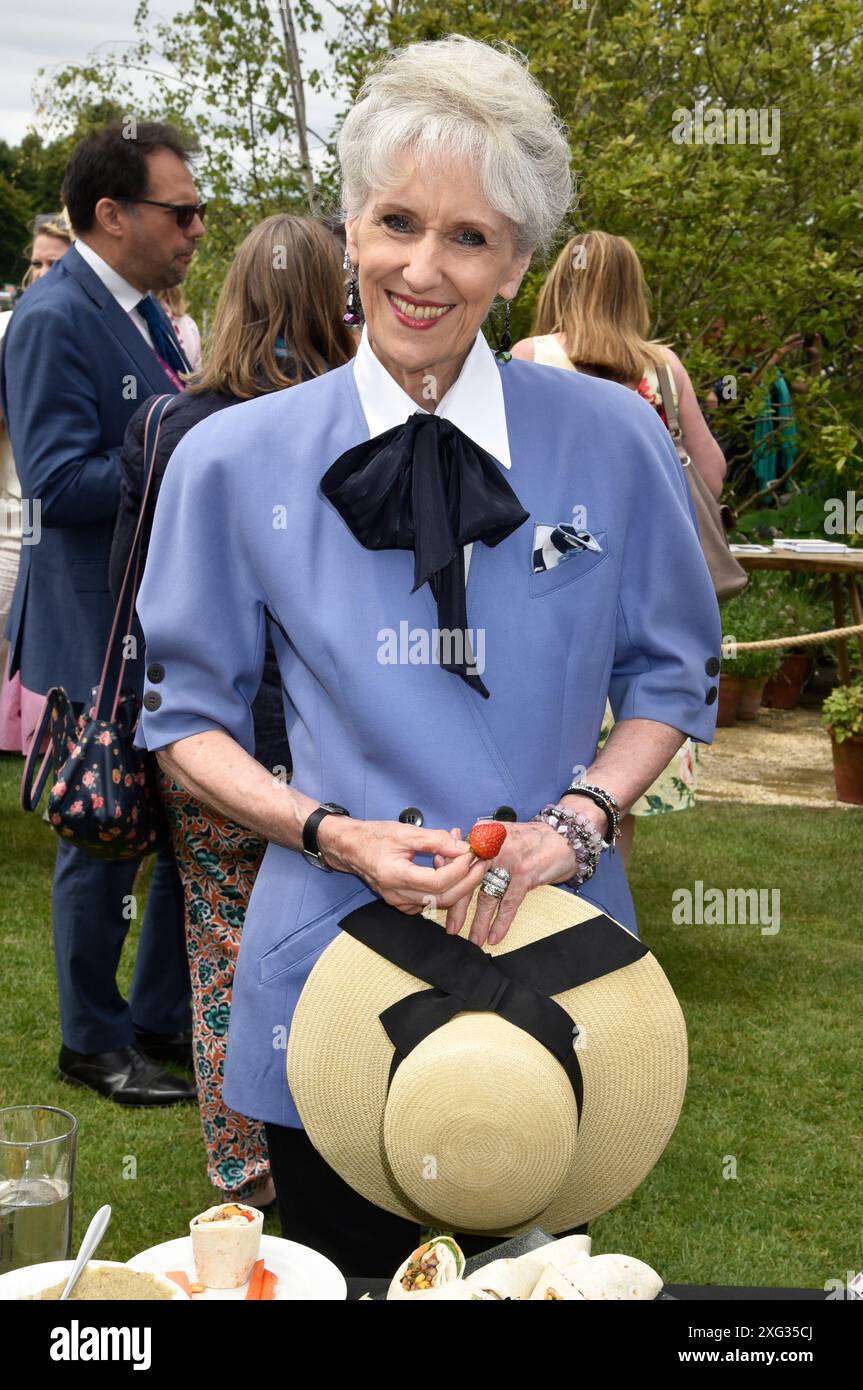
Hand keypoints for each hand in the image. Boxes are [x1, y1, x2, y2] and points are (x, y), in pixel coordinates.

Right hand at [316, 816, 488, 914]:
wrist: (350, 848)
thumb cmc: (374, 836)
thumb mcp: (405, 832)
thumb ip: (435, 840)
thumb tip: (463, 848)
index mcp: (394, 875)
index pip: (436, 882)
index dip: (458, 870)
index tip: (471, 853)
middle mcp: (396, 894)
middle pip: (442, 898)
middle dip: (468, 881)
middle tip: (482, 862)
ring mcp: (399, 902)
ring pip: (439, 902)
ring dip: (459, 884)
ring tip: (470, 863)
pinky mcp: (402, 903)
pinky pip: (430, 902)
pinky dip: (445, 888)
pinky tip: (449, 870)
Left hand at [436, 814, 599, 949]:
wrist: (563, 835)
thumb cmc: (528, 838)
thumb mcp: (499, 833)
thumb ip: (474, 845)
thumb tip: (441, 859)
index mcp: (482, 835)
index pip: (458, 863)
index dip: (447, 884)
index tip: (438, 902)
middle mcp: (491, 846)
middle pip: (468, 881)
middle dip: (458, 908)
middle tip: (451, 928)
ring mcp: (508, 861)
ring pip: (487, 896)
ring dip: (479, 922)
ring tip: (473, 940)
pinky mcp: (524, 875)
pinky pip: (509, 904)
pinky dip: (501, 922)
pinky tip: (494, 937)